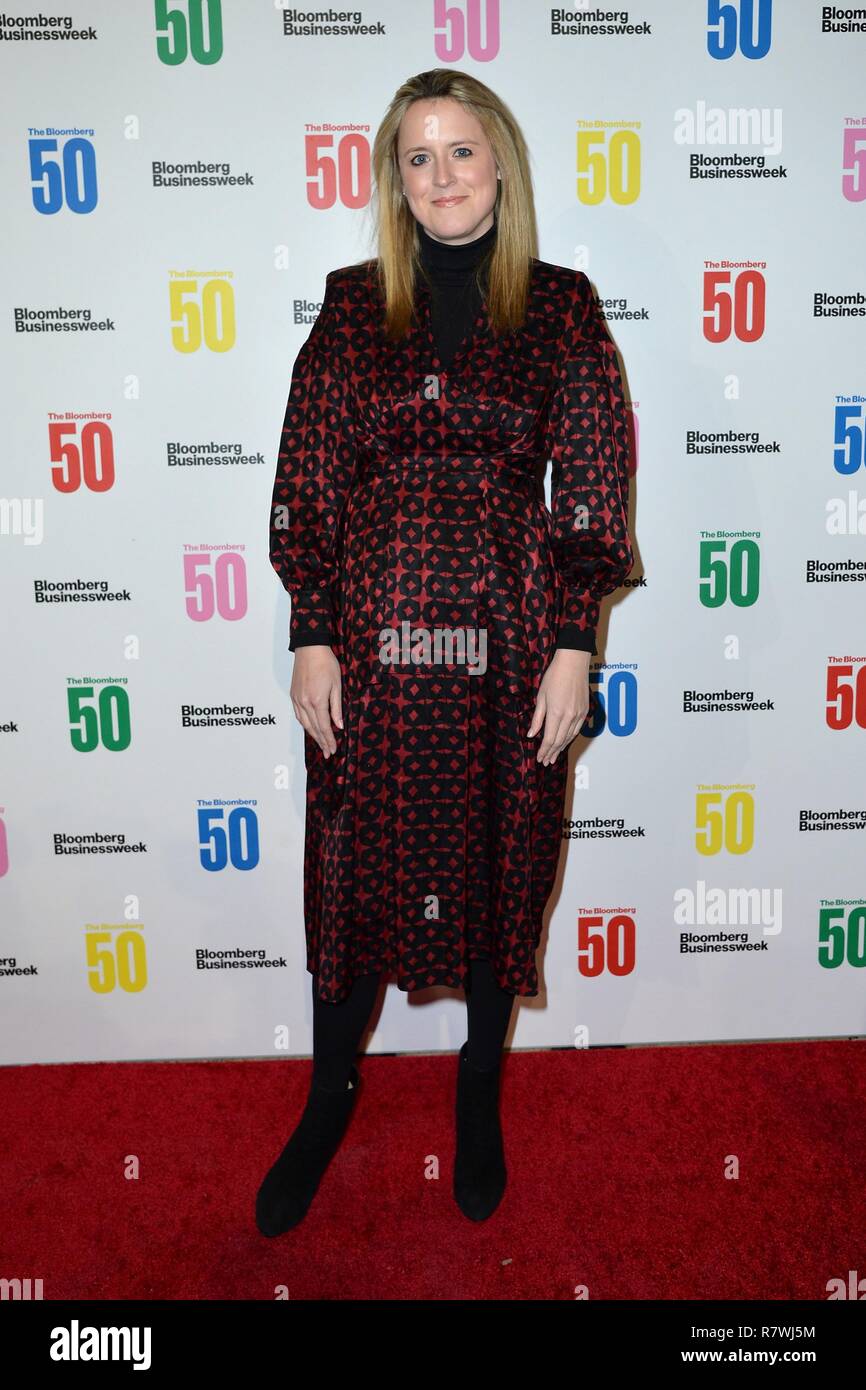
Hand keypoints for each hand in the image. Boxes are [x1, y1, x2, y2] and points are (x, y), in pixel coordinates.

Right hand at [290, 646, 342, 756]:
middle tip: (328, 752)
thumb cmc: (326, 663)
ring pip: (304, 723)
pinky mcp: (293, 695)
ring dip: (313, 735)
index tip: (333, 749)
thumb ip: (336, 707)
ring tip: (320, 744)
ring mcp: (297, 699)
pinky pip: (298, 715)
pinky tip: (310, 728)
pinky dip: (304, 724)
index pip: (324, 727)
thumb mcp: (337, 685)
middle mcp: (305, 703)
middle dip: (321, 742)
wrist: (309, 648)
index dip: (329, 740)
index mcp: (317, 701)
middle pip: (313, 728)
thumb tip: (338, 725)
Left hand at [527, 648, 590, 763]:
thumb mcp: (541, 697)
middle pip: (560, 741)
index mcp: (556, 713)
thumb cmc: (554, 676)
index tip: (539, 758)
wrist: (573, 663)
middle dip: (552, 753)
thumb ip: (537, 718)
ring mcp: (579, 714)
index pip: (550, 739)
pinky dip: (570, 738)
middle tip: (546, 762)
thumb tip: (532, 734)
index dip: (544, 751)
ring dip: (561, 748)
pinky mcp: (585, 710)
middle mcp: (570, 716)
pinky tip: (564, 742)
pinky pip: (577, 729)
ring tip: (554, 756)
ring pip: (570, 737)